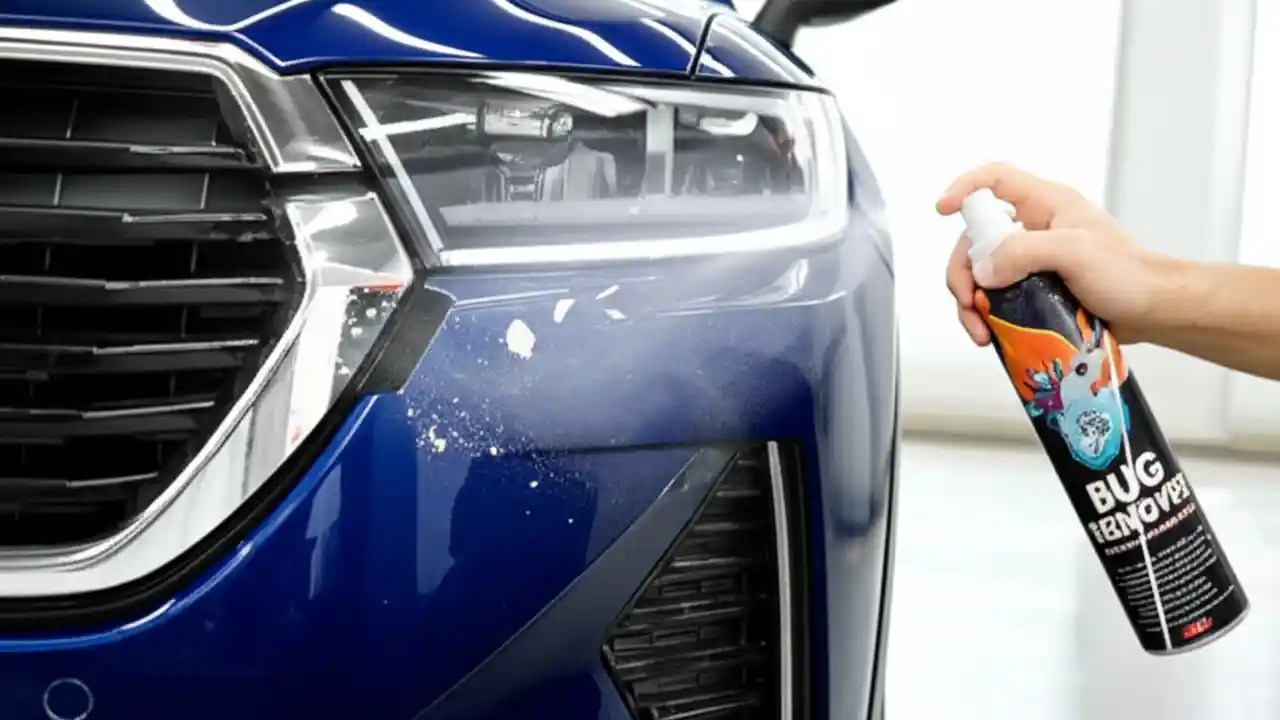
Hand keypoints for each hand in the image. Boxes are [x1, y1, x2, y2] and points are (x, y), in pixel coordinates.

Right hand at [937, 163, 1171, 345]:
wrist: (1152, 311)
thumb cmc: (1129, 274)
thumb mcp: (1076, 252)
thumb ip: (1025, 252)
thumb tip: (983, 270)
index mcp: (1044, 205)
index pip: (994, 180)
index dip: (964, 188)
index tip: (943, 210)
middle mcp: (1033, 229)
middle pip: (974, 240)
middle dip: (962, 272)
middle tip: (969, 302)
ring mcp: (1031, 261)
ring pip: (980, 275)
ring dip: (971, 303)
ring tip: (981, 330)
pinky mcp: (1032, 292)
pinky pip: (996, 299)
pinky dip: (987, 318)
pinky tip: (993, 335)